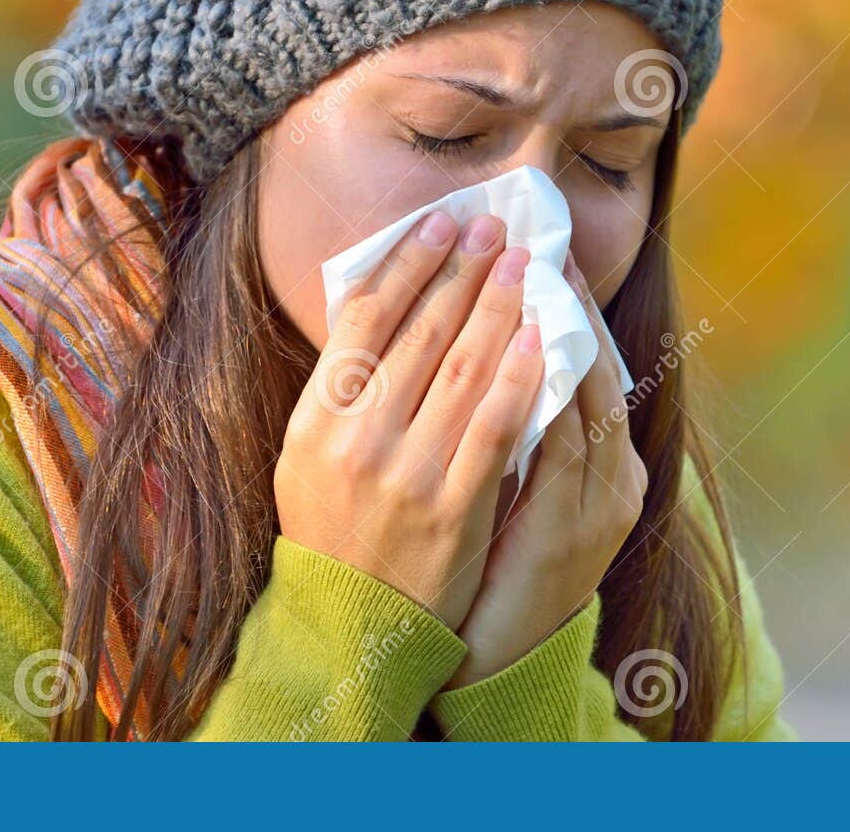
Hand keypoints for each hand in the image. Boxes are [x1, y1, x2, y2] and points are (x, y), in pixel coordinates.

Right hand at [274, 210, 544, 629]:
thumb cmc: (334, 531)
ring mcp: (405, 475)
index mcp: (314, 421)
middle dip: (461, 271)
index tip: (440, 223)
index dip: (407, 264)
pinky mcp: (453, 509)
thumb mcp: (306, 458)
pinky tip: (542, 338)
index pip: (364, 321)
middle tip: (495, 227)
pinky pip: (493, 428)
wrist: (352, 625)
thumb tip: (380, 306)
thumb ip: (340, 391)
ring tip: (523, 264)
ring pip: (461, 370)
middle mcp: (355, 441)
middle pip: (418, 334)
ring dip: (497, 308)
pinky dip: (519, 378)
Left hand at [444, 251, 647, 687]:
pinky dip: (540, 394)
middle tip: (531, 239)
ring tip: (519, 273)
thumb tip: (493, 349)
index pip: (594, 365)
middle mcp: (618, 479)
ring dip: (548, 333)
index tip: (544, 250)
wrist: (500, 658)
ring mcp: (600, 506)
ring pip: (584, 398)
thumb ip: (520, 427)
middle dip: (560, 303)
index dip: (570, 306)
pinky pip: (556, 447)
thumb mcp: (522, 485)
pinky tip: (518, 352)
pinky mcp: (568, 532)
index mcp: (612, 466)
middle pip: (596, 369)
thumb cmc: (502, 564)